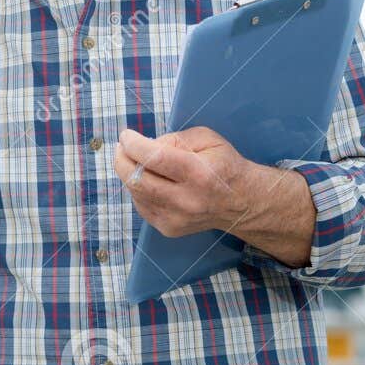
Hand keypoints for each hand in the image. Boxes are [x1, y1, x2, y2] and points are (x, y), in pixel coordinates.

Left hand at [113, 125, 261, 237]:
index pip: (154, 158)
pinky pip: (140, 205)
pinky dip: (138, 190)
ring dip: (129, 174)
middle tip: (122, 148)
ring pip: (135, 193)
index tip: (126, 135)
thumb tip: (146, 146)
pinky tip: (149, 181)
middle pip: (137, 179)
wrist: (242, 203)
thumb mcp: (207, 138)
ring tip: (135, 161)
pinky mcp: (169, 229)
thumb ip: (175, 138)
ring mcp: (175, 218)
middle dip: (122, 159)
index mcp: (198, 173)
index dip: (133, 144)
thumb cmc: (224, 164)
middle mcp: (185, 200)